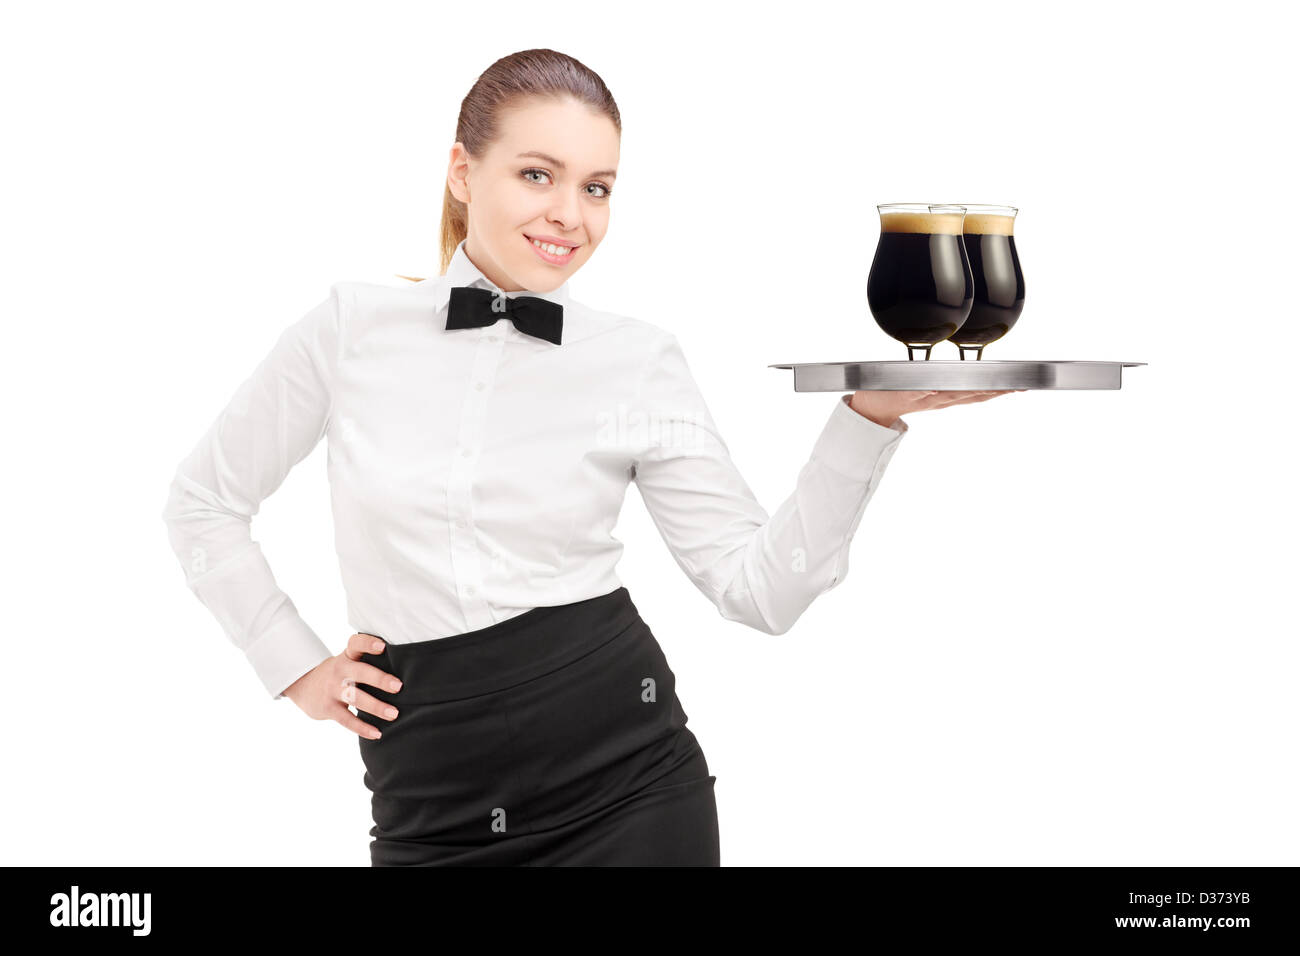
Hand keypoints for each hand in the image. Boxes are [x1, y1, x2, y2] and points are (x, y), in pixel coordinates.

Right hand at [282, 633, 402, 738]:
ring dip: (376, 706)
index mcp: (347, 655)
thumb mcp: (348, 660)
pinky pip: (347, 720)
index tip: (383, 646)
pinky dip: (362, 728)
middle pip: (360, 672)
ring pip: (356, 697)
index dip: (368, 643)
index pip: (356, 643)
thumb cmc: (339, 673)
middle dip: (380, 679)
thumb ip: (368, 661)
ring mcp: (332, 689)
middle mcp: (340, 670)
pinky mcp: (328, 708)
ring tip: (394, 714)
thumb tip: (406, 669)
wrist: (303, 686)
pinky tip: (377, 733)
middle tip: (399, 686)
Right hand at [849, 388, 1026, 427]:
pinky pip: (960, 398)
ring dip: (992, 392)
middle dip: (1000, 391)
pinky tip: (987, 393)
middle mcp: (941, 399)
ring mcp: (938, 400)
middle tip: (1022, 387)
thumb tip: (934, 390)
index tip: (1010, 385)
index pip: (970, 391)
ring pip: (971, 396)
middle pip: (976, 394)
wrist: (869, 410)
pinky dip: (974, 395)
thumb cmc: (882, 397)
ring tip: (1012, 389)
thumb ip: (915, 393)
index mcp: (935, 396)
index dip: (992, 388)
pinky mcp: (933, 400)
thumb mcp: (897, 395)